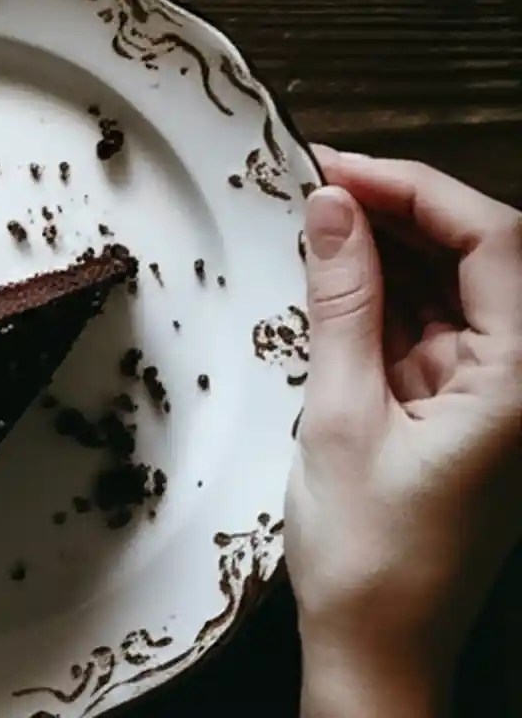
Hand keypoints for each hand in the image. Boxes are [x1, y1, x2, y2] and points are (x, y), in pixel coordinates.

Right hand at [286, 149, 521, 716]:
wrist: (375, 646)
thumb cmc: (367, 555)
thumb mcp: (340, 416)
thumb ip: (342, 304)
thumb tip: (330, 210)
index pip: (495, 242)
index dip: (415, 189)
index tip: (338, 168)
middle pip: (482, 258)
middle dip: (400, 213)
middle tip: (317, 187)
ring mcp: (501, 397)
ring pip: (454, 291)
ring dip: (389, 256)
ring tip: (314, 230)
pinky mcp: (468, 412)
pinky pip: (433, 333)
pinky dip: (384, 306)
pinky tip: (333, 289)